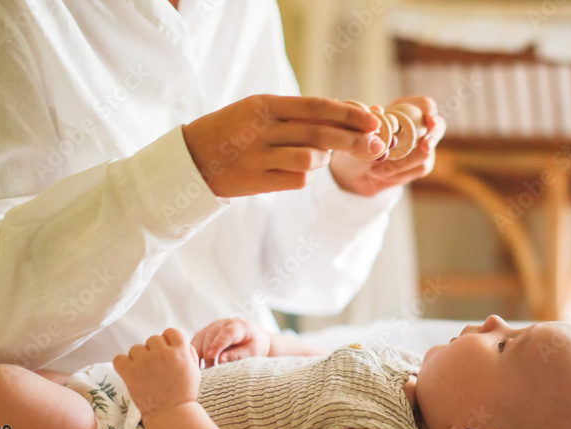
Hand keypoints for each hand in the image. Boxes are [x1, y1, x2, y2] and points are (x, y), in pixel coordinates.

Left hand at [113, 329, 200, 416]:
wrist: (172, 413)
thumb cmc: (184, 392)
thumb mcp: (195, 369)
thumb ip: (187, 352)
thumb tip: (176, 342)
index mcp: (181, 350)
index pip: (171, 332)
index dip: (169, 341)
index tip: (168, 353)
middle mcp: (163, 352)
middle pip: (153, 339)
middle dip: (154, 351)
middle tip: (157, 367)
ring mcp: (145, 361)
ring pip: (136, 348)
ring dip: (139, 358)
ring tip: (146, 373)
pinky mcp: (130, 371)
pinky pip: (119, 358)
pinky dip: (123, 365)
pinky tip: (131, 373)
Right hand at [182, 95, 387, 197]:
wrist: (193, 158)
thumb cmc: (237, 130)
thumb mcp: (263, 111)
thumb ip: (301, 114)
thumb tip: (352, 115)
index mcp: (265, 105)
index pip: (316, 107)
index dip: (348, 114)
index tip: (373, 120)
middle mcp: (261, 128)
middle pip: (319, 134)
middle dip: (353, 140)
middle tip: (377, 145)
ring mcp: (258, 156)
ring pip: (311, 159)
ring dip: (325, 159)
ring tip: (320, 156)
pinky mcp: (257, 181)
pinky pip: (298, 180)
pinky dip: (308, 176)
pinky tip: (300, 170)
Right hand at [191, 318, 271, 367]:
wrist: (254, 339)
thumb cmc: (255, 346)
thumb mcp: (253, 352)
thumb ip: (238, 355)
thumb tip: (221, 359)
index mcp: (239, 327)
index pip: (227, 333)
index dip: (218, 344)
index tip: (211, 356)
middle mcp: (224, 323)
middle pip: (210, 335)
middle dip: (207, 352)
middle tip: (209, 369)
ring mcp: (213, 326)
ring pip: (200, 337)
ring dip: (199, 353)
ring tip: (202, 368)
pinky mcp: (206, 331)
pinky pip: (196, 340)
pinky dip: (195, 351)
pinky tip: (197, 363)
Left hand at [329, 96, 446, 196]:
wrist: (354, 170)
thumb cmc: (357, 143)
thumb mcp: (356, 131)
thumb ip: (368, 122)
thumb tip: (377, 109)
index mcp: (404, 109)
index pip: (425, 105)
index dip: (429, 110)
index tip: (428, 120)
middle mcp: (417, 126)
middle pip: (438, 127)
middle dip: (433, 136)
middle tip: (425, 146)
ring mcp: (421, 146)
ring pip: (427, 153)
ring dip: (405, 162)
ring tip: (380, 169)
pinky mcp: (420, 165)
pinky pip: (419, 169)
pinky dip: (401, 173)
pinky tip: (382, 173)